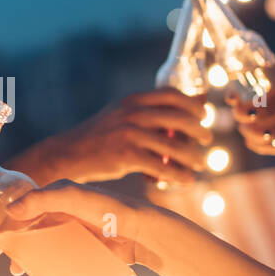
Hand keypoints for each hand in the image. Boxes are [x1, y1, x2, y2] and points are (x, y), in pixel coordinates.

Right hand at [0, 181, 165, 275]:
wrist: (142, 232)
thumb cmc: (108, 209)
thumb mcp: (72, 197)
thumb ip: (42, 199)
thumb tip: (9, 210)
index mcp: (56, 199)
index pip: (23, 212)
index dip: (5, 228)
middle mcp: (63, 216)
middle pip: (31, 234)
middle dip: (16, 251)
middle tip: (11, 268)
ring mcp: (75, 235)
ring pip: (44, 251)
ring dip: (30, 263)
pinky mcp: (87, 252)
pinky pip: (62, 265)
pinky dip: (51, 275)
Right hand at [12, 88, 212, 186]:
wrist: (68, 155)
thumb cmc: (97, 138)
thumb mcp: (119, 115)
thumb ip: (144, 114)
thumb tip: (177, 120)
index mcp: (132, 100)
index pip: (171, 94)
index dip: (192, 103)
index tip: (202, 114)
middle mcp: (132, 113)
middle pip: (180, 118)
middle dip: (199, 129)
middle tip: (207, 138)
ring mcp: (129, 134)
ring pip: (175, 145)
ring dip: (193, 156)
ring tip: (199, 164)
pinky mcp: (127, 156)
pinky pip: (162, 166)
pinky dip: (178, 175)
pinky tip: (185, 180)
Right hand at [227, 61, 274, 155]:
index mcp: (247, 97)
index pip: (233, 97)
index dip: (232, 97)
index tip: (235, 97)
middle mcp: (245, 114)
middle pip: (239, 117)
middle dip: (246, 118)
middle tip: (258, 116)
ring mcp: (251, 129)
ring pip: (249, 136)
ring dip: (260, 137)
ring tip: (274, 134)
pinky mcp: (260, 143)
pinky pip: (262, 148)